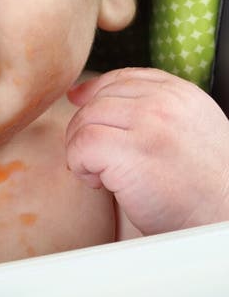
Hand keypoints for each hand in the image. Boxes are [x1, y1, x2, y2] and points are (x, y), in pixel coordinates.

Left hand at [65, 68, 228, 235]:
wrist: (224, 219)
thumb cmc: (203, 188)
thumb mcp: (187, 130)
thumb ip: (150, 109)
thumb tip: (82, 94)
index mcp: (181, 94)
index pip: (122, 77)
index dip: (96, 94)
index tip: (84, 112)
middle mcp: (165, 102)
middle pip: (99, 98)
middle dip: (87, 128)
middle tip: (98, 160)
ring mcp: (149, 124)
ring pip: (86, 118)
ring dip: (82, 149)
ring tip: (102, 174)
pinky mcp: (131, 153)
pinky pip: (83, 144)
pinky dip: (81, 165)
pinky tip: (100, 183)